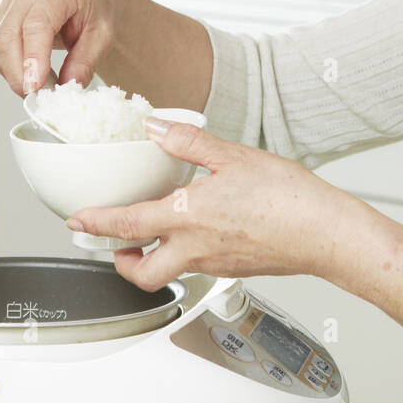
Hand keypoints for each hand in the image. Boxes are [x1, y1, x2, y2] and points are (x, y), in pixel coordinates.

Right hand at [0, 0, 118, 95]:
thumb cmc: (95, 9)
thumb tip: (68, 86)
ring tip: (43, 84)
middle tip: (37, 98)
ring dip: (14, 73)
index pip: (37, 24)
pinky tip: (32, 71)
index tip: (35, 86)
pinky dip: (10, 67)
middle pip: (8, 36)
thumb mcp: (103, 35)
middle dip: (18, 74)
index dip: (33, 57)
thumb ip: (85, 62)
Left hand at [66, 118, 351, 291]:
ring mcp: (214, 264)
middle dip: (119, 263)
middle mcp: (195, 248)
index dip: (95, 224)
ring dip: (150, 263)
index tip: (77, 221)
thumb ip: (189, 142)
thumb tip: (157, 127)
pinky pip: (197, 268)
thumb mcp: (232, 156)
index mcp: (187, 217)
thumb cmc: (287, 198)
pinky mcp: (234, 269)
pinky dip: (184, 256)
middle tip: (111, 247)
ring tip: (150, 242)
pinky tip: (197, 233)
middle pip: (140, 273)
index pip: (126, 225)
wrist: (325, 233)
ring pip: (169, 275)